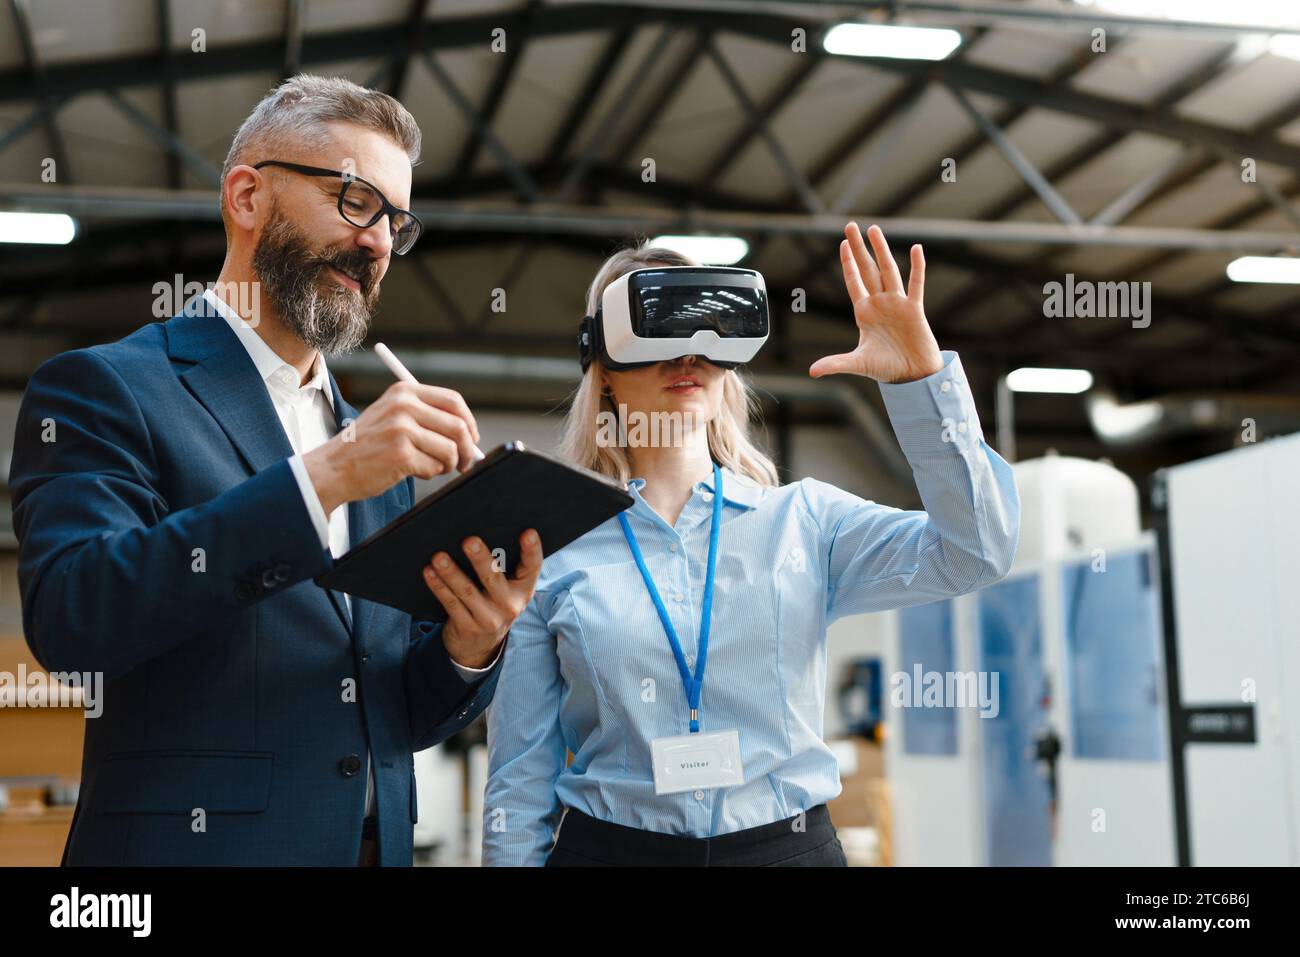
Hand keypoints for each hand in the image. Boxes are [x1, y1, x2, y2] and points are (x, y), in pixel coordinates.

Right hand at [303, 381, 480, 513]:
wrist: (334, 467)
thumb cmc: (369, 446)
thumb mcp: (393, 416)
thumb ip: (428, 418)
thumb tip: (469, 435)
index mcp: (404, 392)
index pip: (453, 401)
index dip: (469, 422)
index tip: (471, 439)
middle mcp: (404, 406)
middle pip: (458, 425)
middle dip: (466, 448)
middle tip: (463, 463)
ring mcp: (402, 429)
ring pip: (450, 449)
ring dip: (446, 464)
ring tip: (429, 467)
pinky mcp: (401, 454)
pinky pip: (435, 467)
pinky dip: (430, 474)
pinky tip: (412, 472)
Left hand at [422, 529, 542, 668]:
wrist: (480, 647)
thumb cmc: (494, 605)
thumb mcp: (507, 591)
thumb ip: (503, 568)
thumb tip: (479, 536)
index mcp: (523, 590)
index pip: (532, 567)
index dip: (532, 550)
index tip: (528, 532)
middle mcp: (509, 605)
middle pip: (494, 579)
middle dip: (481, 559)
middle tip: (469, 541)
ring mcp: (488, 619)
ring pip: (467, 592)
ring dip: (451, 573)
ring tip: (439, 557)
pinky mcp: (467, 627)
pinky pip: (450, 604)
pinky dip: (439, 587)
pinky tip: (430, 572)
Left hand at [809, 222, 943, 384]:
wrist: (913, 376)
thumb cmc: (886, 368)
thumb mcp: (857, 363)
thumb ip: (835, 363)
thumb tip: (812, 372)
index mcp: (864, 312)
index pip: (853, 282)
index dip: (848, 263)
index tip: (842, 244)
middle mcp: (880, 304)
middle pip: (868, 269)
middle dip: (859, 248)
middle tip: (851, 226)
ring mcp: (897, 304)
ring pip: (888, 271)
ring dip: (881, 250)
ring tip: (874, 229)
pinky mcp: (914, 310)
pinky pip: (916, 284)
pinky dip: (917, 267)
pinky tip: (915, 249)